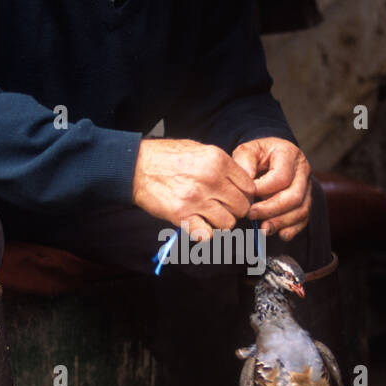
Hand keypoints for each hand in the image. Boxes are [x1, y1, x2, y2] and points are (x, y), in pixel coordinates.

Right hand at [132, 137, 254, 241]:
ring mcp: (197, 198)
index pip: (249, 187)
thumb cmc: (165, 157)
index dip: (244, 195)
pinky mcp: (182, 215)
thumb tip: (237, 182)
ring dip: (220, 224)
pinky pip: (206, 235)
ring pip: (228, 223)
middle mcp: (211, 179)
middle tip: (223, 209)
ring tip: (209, 217)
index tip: (235, 198)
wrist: (136, 166)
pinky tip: (199, 226)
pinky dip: (204, 234)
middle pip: (241, 206)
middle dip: (234, 211)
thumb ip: (221, 165)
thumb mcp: (199, 150)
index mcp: (218, 160)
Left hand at [232, 138, 311, 240]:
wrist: (269, 158)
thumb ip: (244, 162)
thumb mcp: (247, 151)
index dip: (262, 190)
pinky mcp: (307, 201)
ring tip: (262, 229)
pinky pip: (304, 219)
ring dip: (281, 222)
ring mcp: (307, 187)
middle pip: (294, 196)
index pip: (281, 177)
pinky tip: (279, 233)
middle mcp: (303, 170)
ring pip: (301, 210)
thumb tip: (246, 181)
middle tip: (251, 215)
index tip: (245, 197)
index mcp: (288, 154)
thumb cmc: (257, 156)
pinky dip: (292, 229)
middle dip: (271, 210)